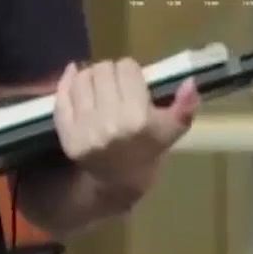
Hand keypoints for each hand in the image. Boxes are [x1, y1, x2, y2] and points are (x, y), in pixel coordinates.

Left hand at [52, 59, 197, 199]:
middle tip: (115, 83)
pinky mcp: (66, 133)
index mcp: (139, 120)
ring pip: (83, 78)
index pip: (128, 69)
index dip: (131, 71)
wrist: (116, 184)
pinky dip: (68, 82)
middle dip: (111, 72)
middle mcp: (110, 122)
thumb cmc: (147, 154)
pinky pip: (62, 95)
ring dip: (90, 76)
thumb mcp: (171, 132)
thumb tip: (190, 82)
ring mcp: (85, 128)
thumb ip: (185, 108)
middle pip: (104, 70)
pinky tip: (76, 78)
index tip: (133, 80)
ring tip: (98, 84)